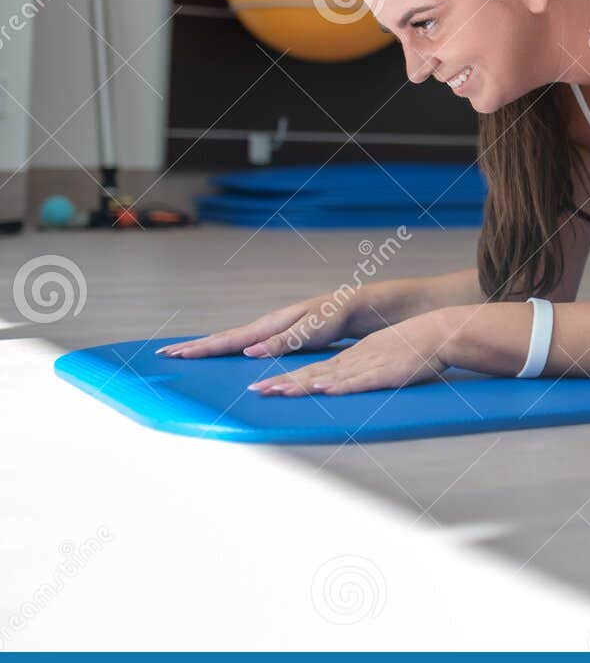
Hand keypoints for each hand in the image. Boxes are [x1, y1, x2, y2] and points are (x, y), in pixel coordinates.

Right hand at [156, 292, 361, 359]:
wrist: (353, 307)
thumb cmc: (335, 317)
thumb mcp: (313, 330)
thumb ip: (284, 341)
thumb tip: (249, 352)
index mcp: (270, 325)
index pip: (230, 339)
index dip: (203, 348)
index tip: (176, 354)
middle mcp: (266, 326)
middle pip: (224, 338)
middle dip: (194, 347)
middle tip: (164, 355)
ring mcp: (270, 329)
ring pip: (232, 339)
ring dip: (207, 346)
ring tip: (183, 353)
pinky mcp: (277, 335)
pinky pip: (244, 341)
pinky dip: (226, 346)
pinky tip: (221, 352)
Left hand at [246, 314, 449, 396]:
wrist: (438, 332)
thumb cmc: (413, 347)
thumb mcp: (380, 358)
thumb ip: (361, 371)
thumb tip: (340, 383)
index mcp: (351, 359)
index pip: (312, 370)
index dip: (286, 378)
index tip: (262, 387)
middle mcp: (353, 362)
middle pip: (312, 373)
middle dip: (282, 382)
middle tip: (256, 391)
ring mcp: (368, 366)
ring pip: (329, 376)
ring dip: (303, 383)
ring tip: (277, 390)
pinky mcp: (385, 372)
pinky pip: (359, 380)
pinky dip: (341, 385)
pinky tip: (324, 388)